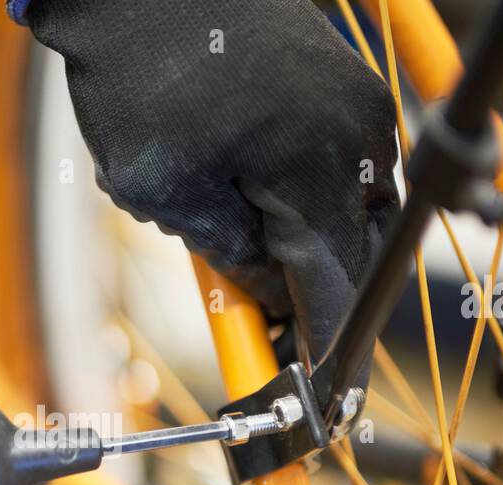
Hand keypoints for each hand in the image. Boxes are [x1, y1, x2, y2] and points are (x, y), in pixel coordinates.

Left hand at [27, 0, 398, 363]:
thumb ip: (233, 256)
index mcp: (316, 168)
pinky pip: (351, 170)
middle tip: (289, 346)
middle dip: (329, 306)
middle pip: (363, 254)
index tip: (313, 389)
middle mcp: (358, 135)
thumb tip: (280, 294)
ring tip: (273, 287)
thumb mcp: (166, 194)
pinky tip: (278, 225)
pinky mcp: (347, 86)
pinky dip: (324, 209)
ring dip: (328, 258)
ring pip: (362, 214)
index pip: (337, 288)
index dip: (322, 346)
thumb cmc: (139, 78)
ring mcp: (360, 105)